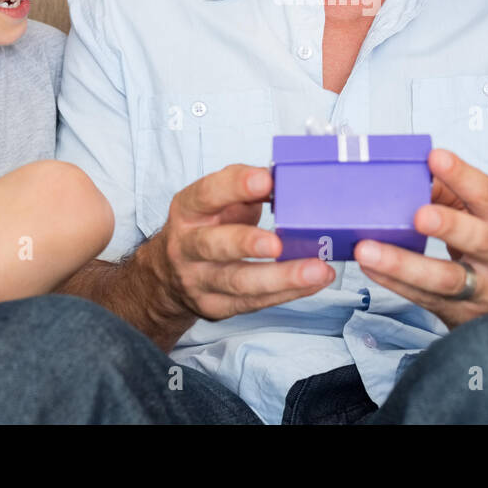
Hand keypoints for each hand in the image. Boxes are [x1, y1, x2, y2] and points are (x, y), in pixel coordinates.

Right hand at [152, 164, 334, 321]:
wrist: (171, 273)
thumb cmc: (207, 226)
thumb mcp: (218, 201)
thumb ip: (245, 188)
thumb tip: (287, 180)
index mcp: (187, 211)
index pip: (207, 195)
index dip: (235, 186)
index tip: (266, 180)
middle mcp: (186, 247)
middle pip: (214, 246)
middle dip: (247, 243)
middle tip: (277, 243)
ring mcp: (199, 281)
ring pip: (239, 282)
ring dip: (282, 277)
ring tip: (317, 270)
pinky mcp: (216, 306)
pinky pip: (256, 302)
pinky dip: (289, 292)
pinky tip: (314, 282)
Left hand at [354, 148, 487, 329]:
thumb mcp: (486, 219)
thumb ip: (451, 195)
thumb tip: (414, 173)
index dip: (463, 176)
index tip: (436, 158)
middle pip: (479, 240)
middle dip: (449, 226)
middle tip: (419, 214)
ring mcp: (480, 289)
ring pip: (445, 278)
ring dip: (403, 264)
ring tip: (369, 249)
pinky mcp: (457, 311)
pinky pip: (421, 297)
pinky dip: (392, 282)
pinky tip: (369, 267)